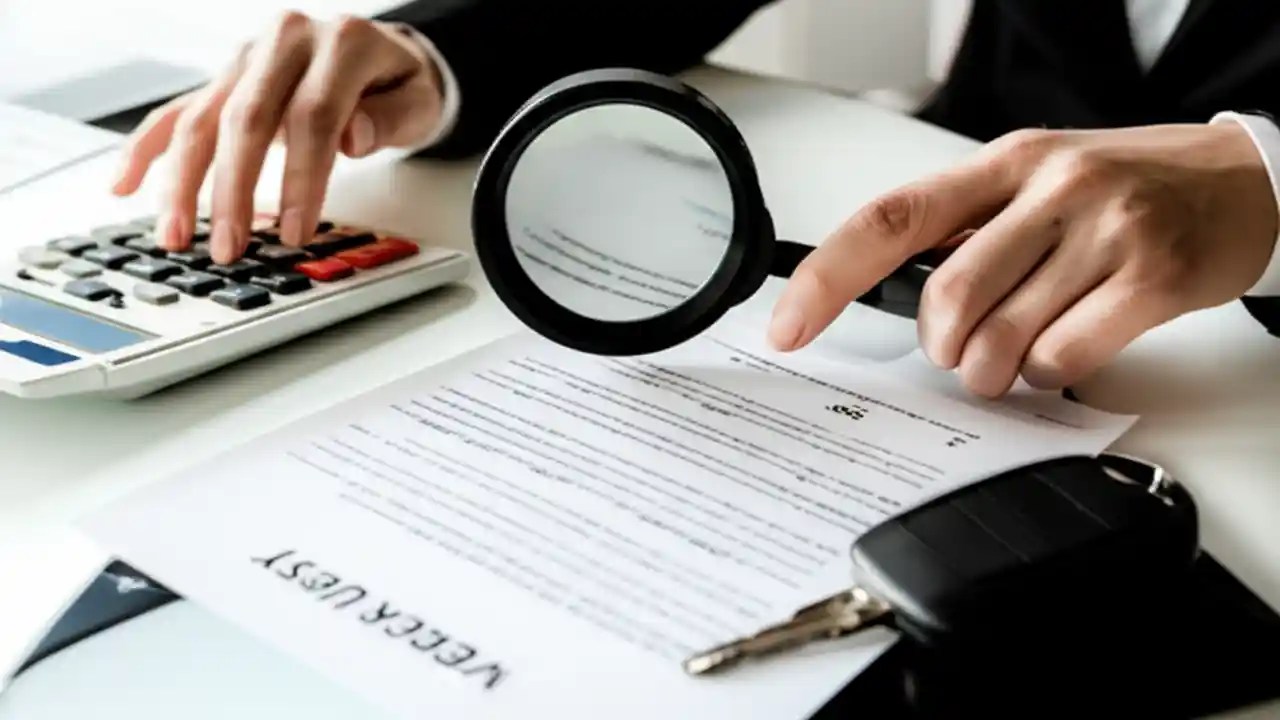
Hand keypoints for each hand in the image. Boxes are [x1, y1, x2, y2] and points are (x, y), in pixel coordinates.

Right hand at [110, 12, 443, 262]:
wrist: (385, 57)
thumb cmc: (401, 85)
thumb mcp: (420, 100)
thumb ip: (391, 118)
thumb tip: (352, 137)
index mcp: (340, 42)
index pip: (313, 115)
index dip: (303, 177)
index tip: (295, 230)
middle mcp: (285, 41)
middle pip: (247, 117)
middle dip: (233, 189)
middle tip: (229, 246)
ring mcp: (248, 60)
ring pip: (203, 118)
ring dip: (182, 182)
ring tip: (174, 236)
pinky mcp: (225, 80)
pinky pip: (178, 112)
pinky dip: (147, 149)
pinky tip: (124, 185)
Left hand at [768, 123, 1277, 395]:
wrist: (1242, 180)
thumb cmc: (1123, 190)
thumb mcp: (1036, 184)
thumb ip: (967, 231)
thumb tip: (896, 299)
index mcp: (1003, 163)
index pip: (891, 219)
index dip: (827, 278)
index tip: (788, 325)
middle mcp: (1050, 187)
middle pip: (947, 297)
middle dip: (942, 346)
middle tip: (961, 348)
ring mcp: (1104, 230)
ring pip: (1000, 338)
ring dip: (992, 369)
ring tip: (1016, 352)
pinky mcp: (1151, 277)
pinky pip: (1062, 358)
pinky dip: (1048, 375)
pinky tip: (1067, 349)